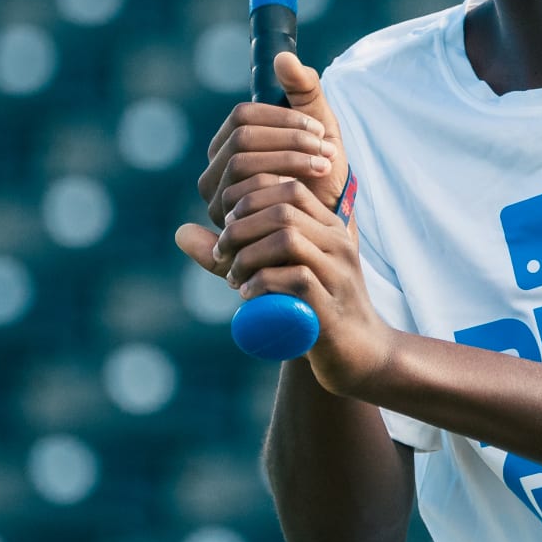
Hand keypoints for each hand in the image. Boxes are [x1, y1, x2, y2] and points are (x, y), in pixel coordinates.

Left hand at [173, 180, 396, 396]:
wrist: (362, 354)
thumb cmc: (313, 310)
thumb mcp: (276, 273)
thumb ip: (234, 252)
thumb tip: (179, 232)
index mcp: (329, 227)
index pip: (289, 187)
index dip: (249, 200)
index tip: (227, 228)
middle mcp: (338, 243)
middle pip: (283, 209)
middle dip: (240, 228)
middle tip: (222, 253)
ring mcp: (338, 272)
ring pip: (287, 238)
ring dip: (248, 255)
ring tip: (233, 277)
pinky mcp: (331, 305)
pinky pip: (294, 278)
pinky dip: (261, 283)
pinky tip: (247, 296)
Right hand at [197, 52, 348, 226]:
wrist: (331, 226)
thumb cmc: (324, 176)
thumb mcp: (322, 129)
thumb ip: (305, 90)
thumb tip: (283, 57)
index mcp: (230, 143)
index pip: (243, 115)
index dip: (283, 118)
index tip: (319, 130)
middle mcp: (215, 171)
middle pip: (241, 138)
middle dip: (289, 140)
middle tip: (327, 151)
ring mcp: (216, 200)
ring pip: (242, 164)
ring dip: (290, 161)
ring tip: (324, 167)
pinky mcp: (226, 226)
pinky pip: (244, 198)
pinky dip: (280, 189)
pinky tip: (308, 194)